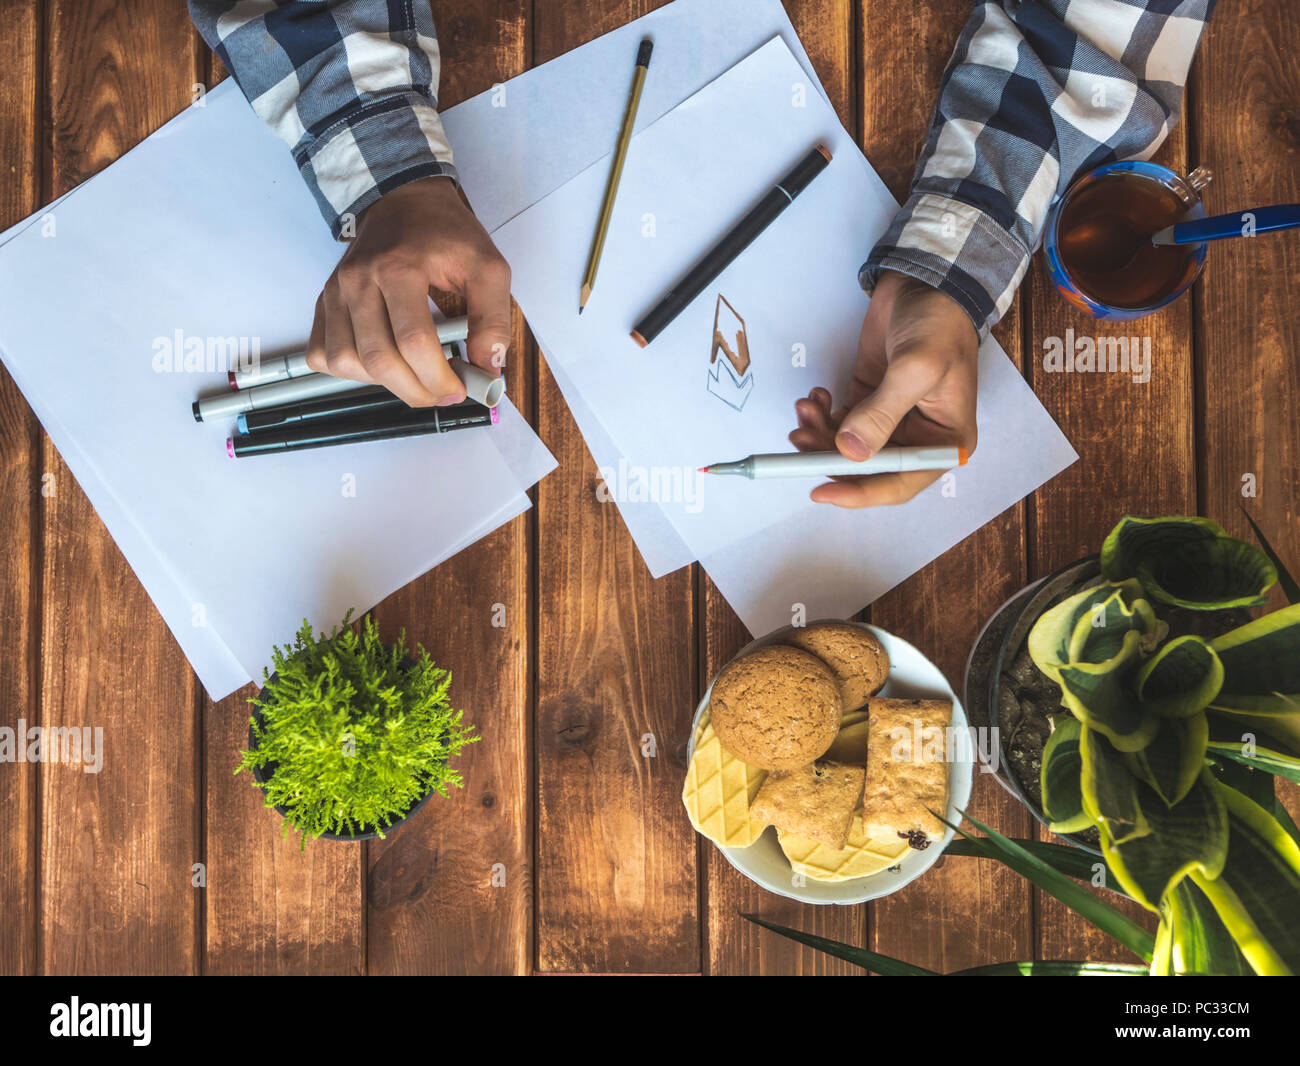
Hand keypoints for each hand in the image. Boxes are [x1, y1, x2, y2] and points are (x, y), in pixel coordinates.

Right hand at [306, 177, 511, 406]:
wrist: (403, 200)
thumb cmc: (445, 233)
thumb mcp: (487, 267)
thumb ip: (493, 320)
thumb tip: (488, 369)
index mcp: (399, 268)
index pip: (414, 342)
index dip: (438, 377)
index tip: (459, 389)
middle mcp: (358, 281)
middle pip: (378, 360)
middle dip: (416, 390)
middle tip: (442, 393)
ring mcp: (335, 292)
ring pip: (346, 363)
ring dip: (383, 384)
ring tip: (414, 376)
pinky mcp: (324, 302)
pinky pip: (322, 353)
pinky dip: (350, 371)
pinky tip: (381, 364)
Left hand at [790, 270, 978, 507]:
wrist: (927, 284)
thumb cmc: (938, 324)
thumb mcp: (915, 368)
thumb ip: (881, 413)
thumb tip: (850, 452)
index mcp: (944, 443)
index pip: (899, 484)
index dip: (859, 492)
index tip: (821, 491)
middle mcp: (918, 440)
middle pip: (865, 471)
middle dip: (829, 457)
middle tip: (800, 436)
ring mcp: (890, 423)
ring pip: (846, 449)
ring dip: (819, 435)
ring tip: (806, 407)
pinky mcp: (868, 404)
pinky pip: (837, 426)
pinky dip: (820, 417)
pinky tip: (816, 396)